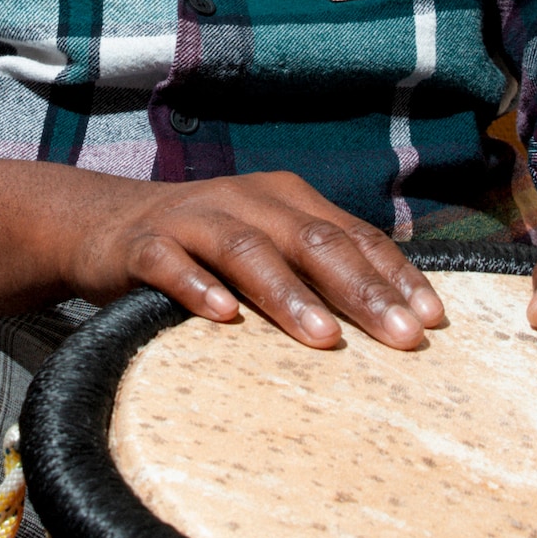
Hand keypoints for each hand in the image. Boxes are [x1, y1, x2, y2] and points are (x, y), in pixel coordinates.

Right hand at [70, 169, 446, 351]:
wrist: (105, 224)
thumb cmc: (205, 247)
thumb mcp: (267, 245)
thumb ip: (317, 268)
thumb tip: (395, 316)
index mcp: (287, 198)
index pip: (353, 234)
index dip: (394, 275)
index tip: (431, 320)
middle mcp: (247, 199)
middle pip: (313, 241)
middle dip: (362, 290)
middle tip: (402, 337)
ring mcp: (194, 218)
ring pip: (249, 251)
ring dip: (289, 295)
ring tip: (324, 339)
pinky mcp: (144, 244)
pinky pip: (172, 265)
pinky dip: (198, 288)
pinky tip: (223, 317)